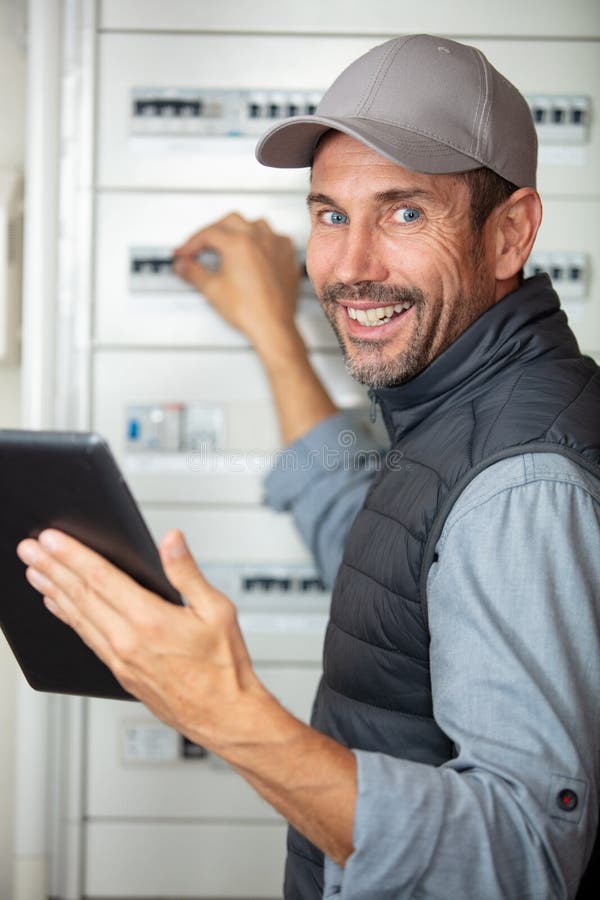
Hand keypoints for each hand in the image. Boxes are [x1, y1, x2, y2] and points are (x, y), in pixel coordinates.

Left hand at [16, 528, 356, 864]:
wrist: (224, 716)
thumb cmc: (224, 668)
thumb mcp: (217, 610)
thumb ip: (188, 572)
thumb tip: (171, 540)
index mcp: (151, 621)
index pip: (101, 578)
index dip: (72, 555)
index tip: (52, 538)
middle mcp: (128, 641)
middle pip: (80, 596)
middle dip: (52, 568)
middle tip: (29, 548)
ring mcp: (120, 659)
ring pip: (77, 617)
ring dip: (52, 591)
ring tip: (34, 571)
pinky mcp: (119, 672)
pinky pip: (86, 638)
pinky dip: (67, 618)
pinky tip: (57, 606)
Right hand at [173, 213, 301, 356]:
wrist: (272, 325)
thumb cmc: (249, 310)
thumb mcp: (212, 289)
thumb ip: (193, 272)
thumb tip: (183, 265)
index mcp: (238, 244)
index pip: (208, 233)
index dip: (192, 243)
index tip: (185, 252)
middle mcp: (259, 239)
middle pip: (230, 221)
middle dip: (213, 231)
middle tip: (202, 245)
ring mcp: (276, 245)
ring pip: (255, 224)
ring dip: (239, 229)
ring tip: (228, 241)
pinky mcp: (287, 256)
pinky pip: (275, 236)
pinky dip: (263, 238)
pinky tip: (257, 247)